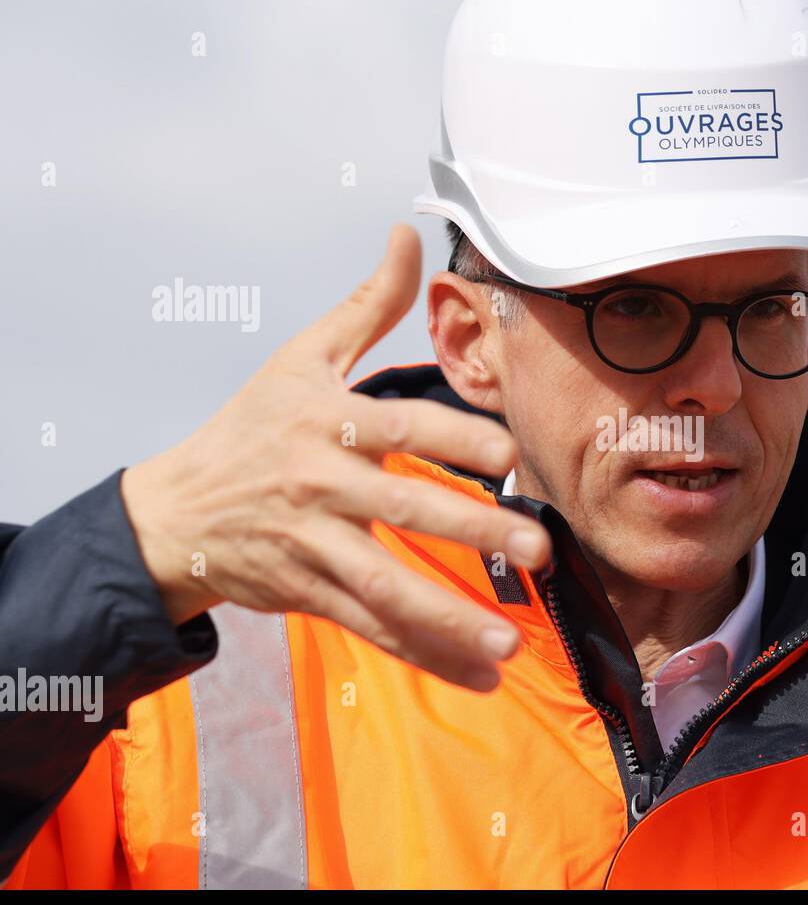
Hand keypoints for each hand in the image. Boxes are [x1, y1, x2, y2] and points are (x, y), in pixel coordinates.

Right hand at [120, 224, 550, 692]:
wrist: (173, 512)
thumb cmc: (250, 427)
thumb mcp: (300, 358)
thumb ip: (365, 305)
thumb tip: (405, 231)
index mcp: (326, 422)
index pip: (398, 429)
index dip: (453, 439)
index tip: (507, 454)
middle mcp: (320, 486)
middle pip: (402, 512)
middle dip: (472, 532)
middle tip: (537, 548)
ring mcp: (313, 547)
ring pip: (385, 586)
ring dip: (447, 617)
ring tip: (508, 642)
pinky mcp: (309, 594)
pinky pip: (372, 627)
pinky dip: (425, 653)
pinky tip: (478, 672)